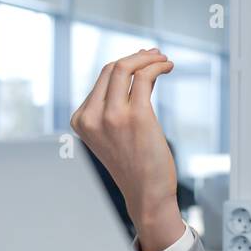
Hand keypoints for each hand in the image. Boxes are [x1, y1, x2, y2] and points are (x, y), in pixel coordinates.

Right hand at [70, 48, 185, 250]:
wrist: (146, 194)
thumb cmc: (135, 166)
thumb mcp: (114, 134)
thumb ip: (116, 106)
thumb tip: (138, 72)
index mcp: (82, 120)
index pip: (102, 79)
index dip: (124, 64)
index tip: (143, 60)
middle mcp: (92, 117)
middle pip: (112, 69)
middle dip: (136, 58)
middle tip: (155, 56)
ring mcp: (113, 116)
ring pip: (126, 68)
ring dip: (148, 59)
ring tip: (163, 59)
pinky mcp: (136, 116)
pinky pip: (144, 77)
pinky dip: (157, 66)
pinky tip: (168, 67)